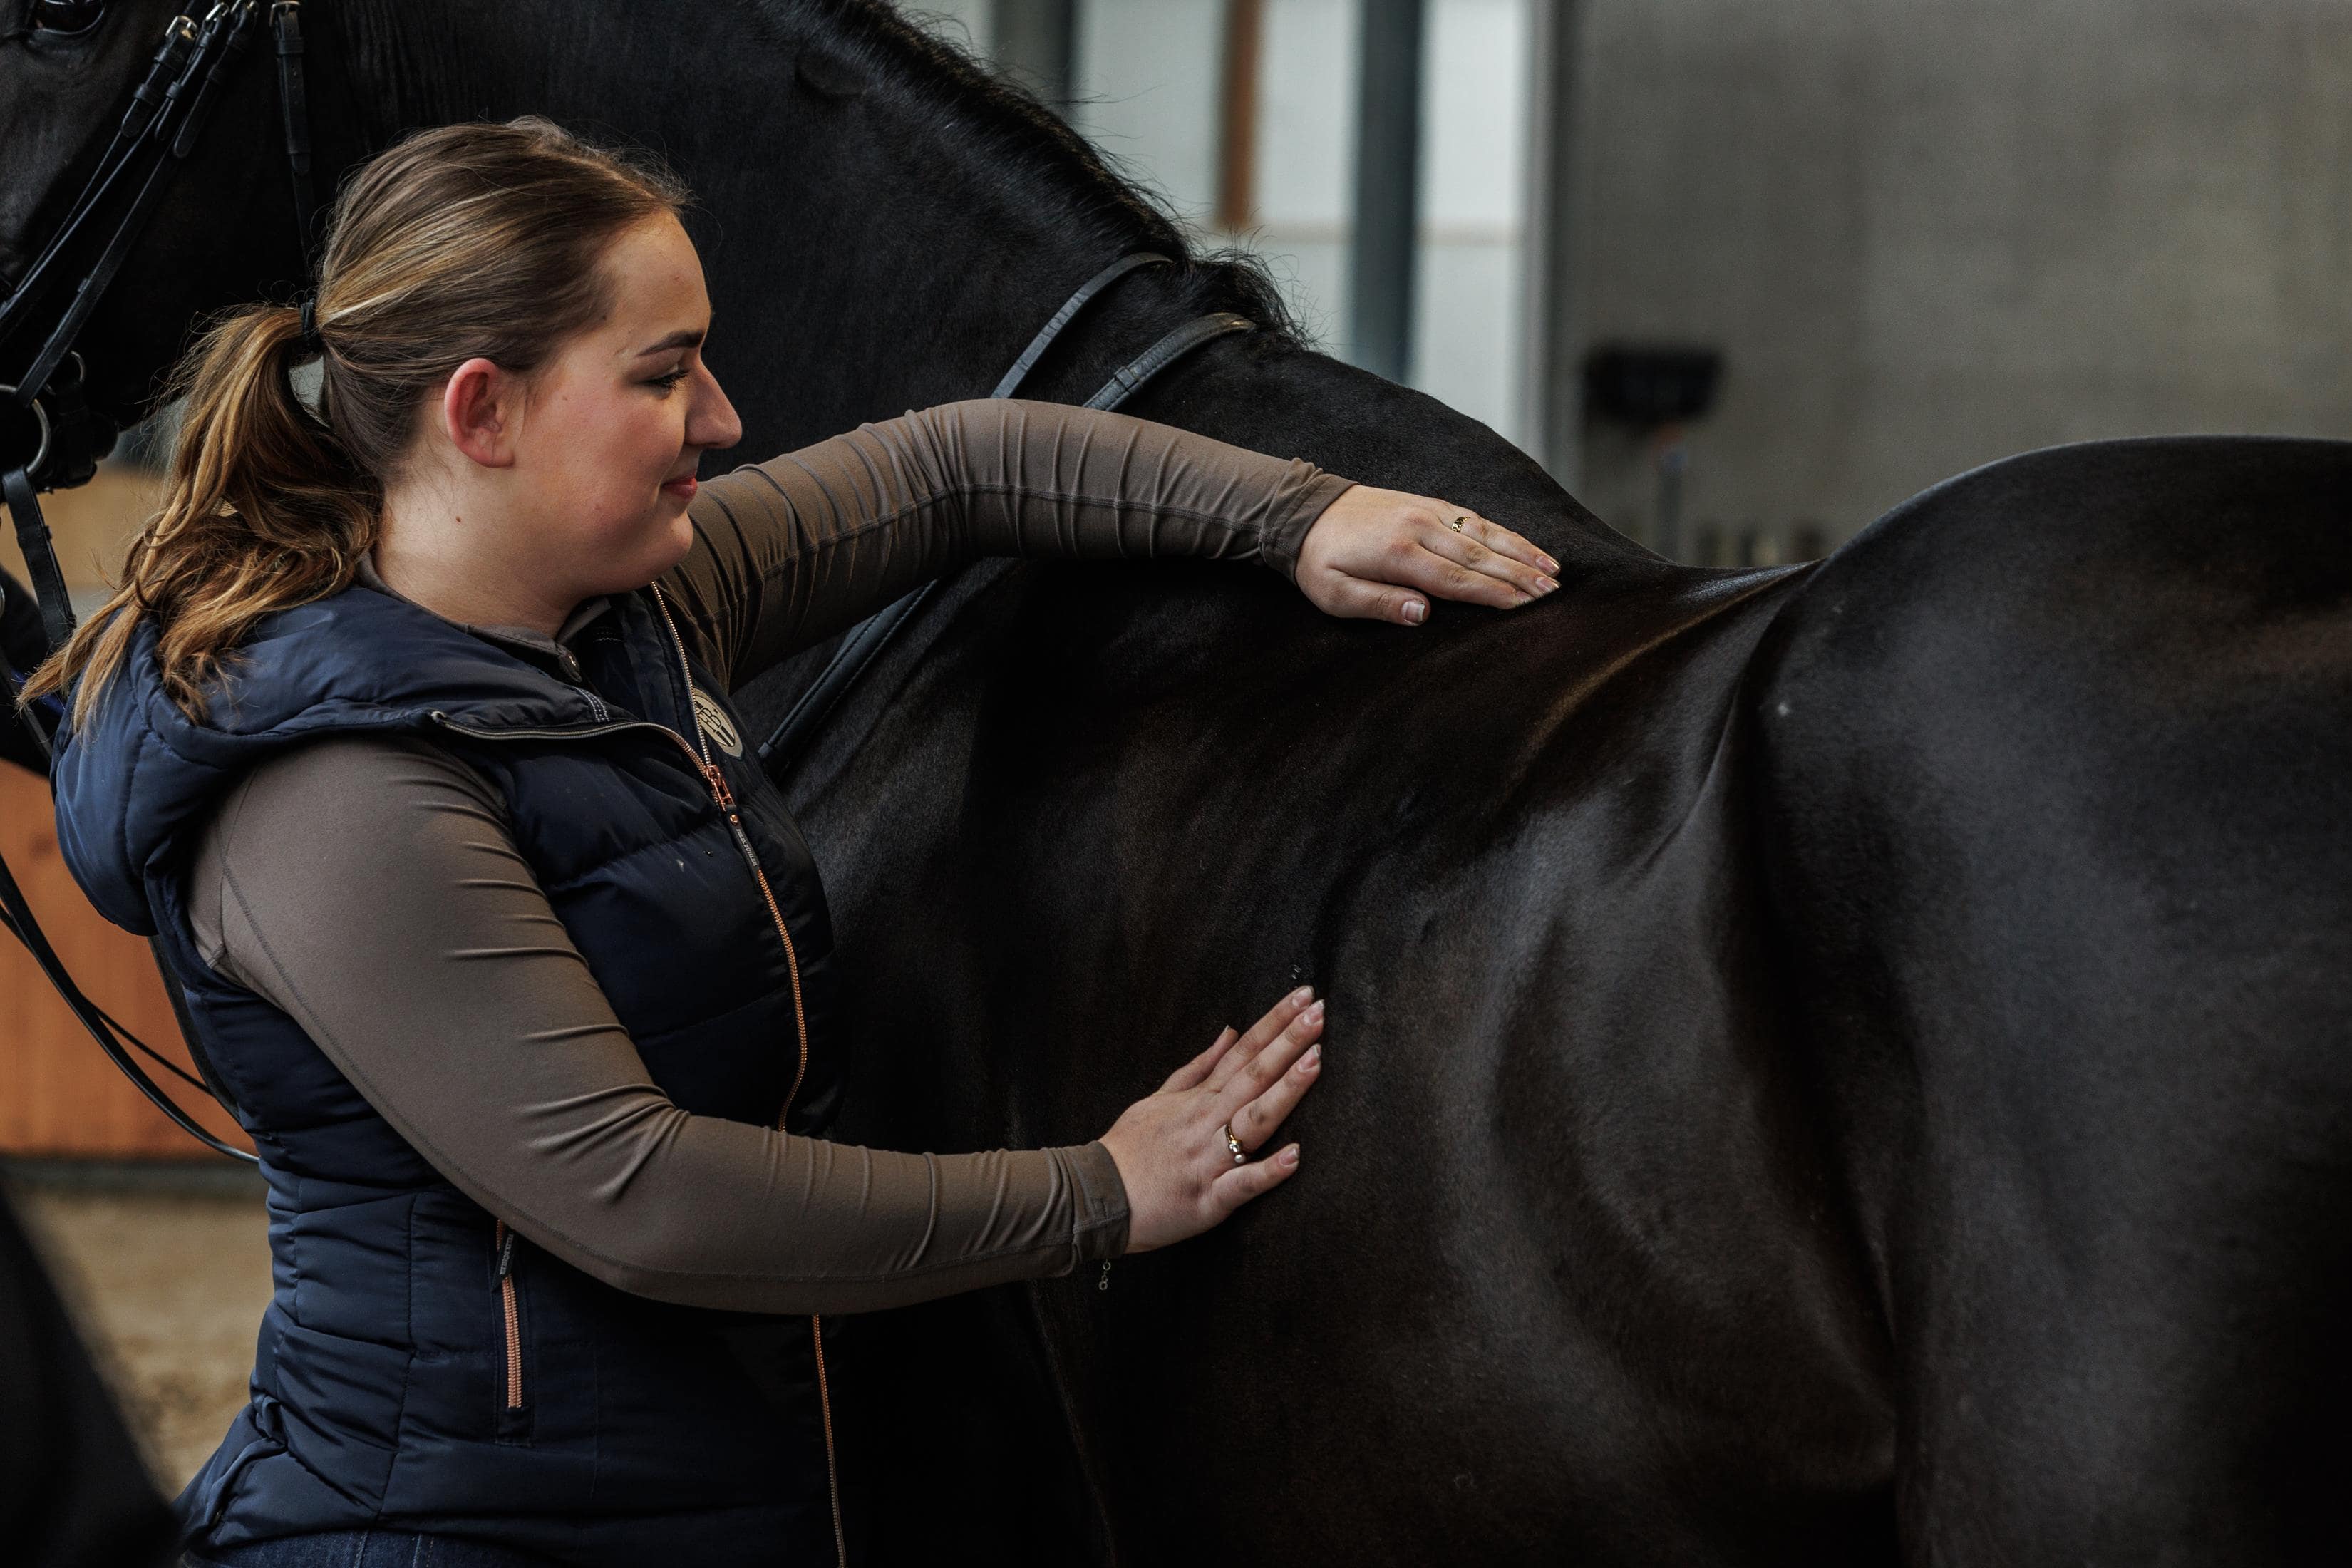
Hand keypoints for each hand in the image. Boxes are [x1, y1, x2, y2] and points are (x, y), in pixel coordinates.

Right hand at [1097, 985, 1326, 1252]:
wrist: (1095, 1197)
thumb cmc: (1130, 1149)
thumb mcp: (1160, 1098)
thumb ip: (1200, 1067)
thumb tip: (1231, 1032)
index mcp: (1200, 1098)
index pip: (1244, 1051)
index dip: (1275, 1023)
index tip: (1305, 997)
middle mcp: (1207, 1120)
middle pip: (1254, 1075)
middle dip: (1288, 1043)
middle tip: (1319, 1012)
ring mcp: (1209, 1158)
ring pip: (1253, 1120)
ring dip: (1285, 1091)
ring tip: (1315, 1062)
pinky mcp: (1209, 1198)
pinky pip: (1242, 1184)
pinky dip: (1267, 1170)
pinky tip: (1295, 1157)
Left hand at [1295, 484, 1560, 624]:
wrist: (1304, 511)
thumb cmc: (1318, 561)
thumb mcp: (1333, 593)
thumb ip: (1377, 603)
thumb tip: (1422, 614)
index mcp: (1397, 554)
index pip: (1456, 579)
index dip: (1493, 595)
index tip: (1525, 608)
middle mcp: (1419, 527)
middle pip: (1479, 556)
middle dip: (1519, 577)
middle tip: (1553, 595)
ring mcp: (1427, 511)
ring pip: (1484, 533)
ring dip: (1521, 553)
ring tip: (1552, 572)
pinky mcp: (1429, 504)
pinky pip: (1475, 519)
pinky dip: (1504, 533)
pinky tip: (1525, 547)